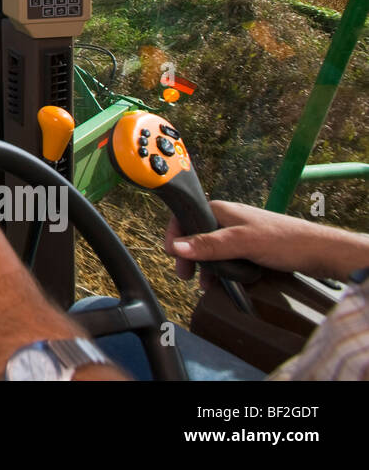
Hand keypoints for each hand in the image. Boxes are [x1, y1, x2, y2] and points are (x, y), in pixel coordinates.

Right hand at [165, 200, 368, 282]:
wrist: (321, 252)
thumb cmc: (284, 240)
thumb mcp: (241, 243)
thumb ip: (208, 245)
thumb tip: (175, 246)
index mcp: (221, 210)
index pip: (186, 217)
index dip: (176, 236)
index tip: (173, 256)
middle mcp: (229, 219)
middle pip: (197, 235)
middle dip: (189, 255)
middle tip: (186, 275)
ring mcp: (241, 233)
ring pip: (213, 248)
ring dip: (206, 265)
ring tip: (205, 284)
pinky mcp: (252, 246)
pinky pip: (229, 256)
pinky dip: (222, 269)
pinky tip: (224, 282)